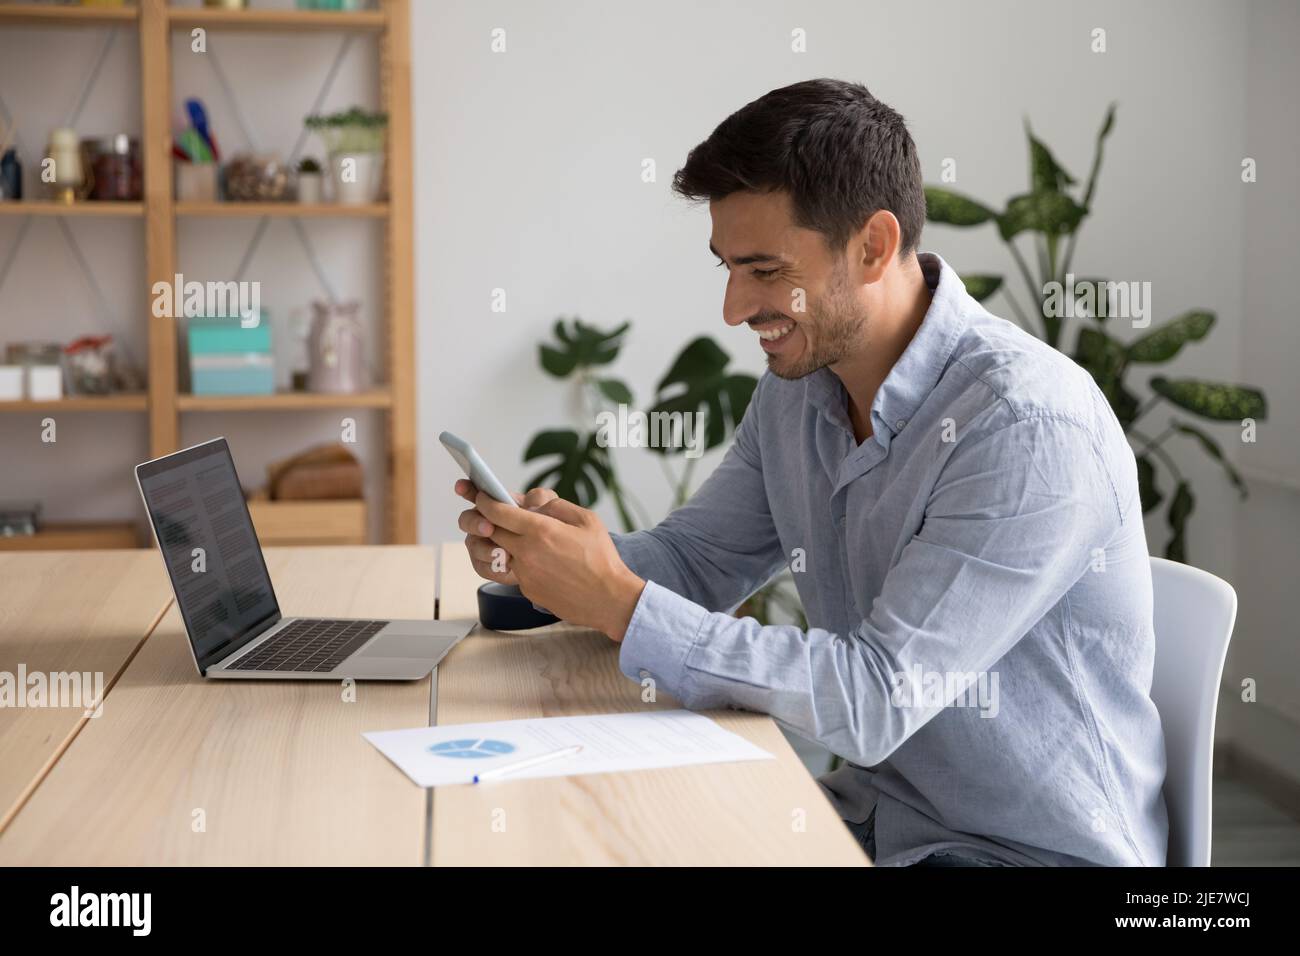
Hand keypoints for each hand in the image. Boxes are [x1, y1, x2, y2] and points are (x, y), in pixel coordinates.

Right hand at [455, 479, 556, 584]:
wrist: (548, 557)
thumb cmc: (543, 527)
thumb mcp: (547, 507)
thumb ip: (539, 499)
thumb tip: (530, 500)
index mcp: (494, 504)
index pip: (475, 493)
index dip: (465, 488)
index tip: (460, 487)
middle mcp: (482, 522)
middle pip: (467, 520)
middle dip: (475, 523)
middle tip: (489, 528)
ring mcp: (481, 543)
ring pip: (474, 546)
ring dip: (486, 550)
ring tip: (503, 554)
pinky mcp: (485, 564)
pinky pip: (482, 566)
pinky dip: (493, 567)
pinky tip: (506, 567)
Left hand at [474, 492, 644, 641]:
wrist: (608, 598)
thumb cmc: (602, 558)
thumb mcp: (586, 519)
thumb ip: (556, 506)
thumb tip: (536, 504)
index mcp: (540, 530)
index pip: (497, 512)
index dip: (484, 501)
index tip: (481, 497)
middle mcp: (526, 552)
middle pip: (490, 532)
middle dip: (486, 521)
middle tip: (490, 515)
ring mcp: (524, 574)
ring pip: (498, 553)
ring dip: (499, 543)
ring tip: (512, 538)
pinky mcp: (527, 590)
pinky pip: (513, 571)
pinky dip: (518, 562)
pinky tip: (536, 561)